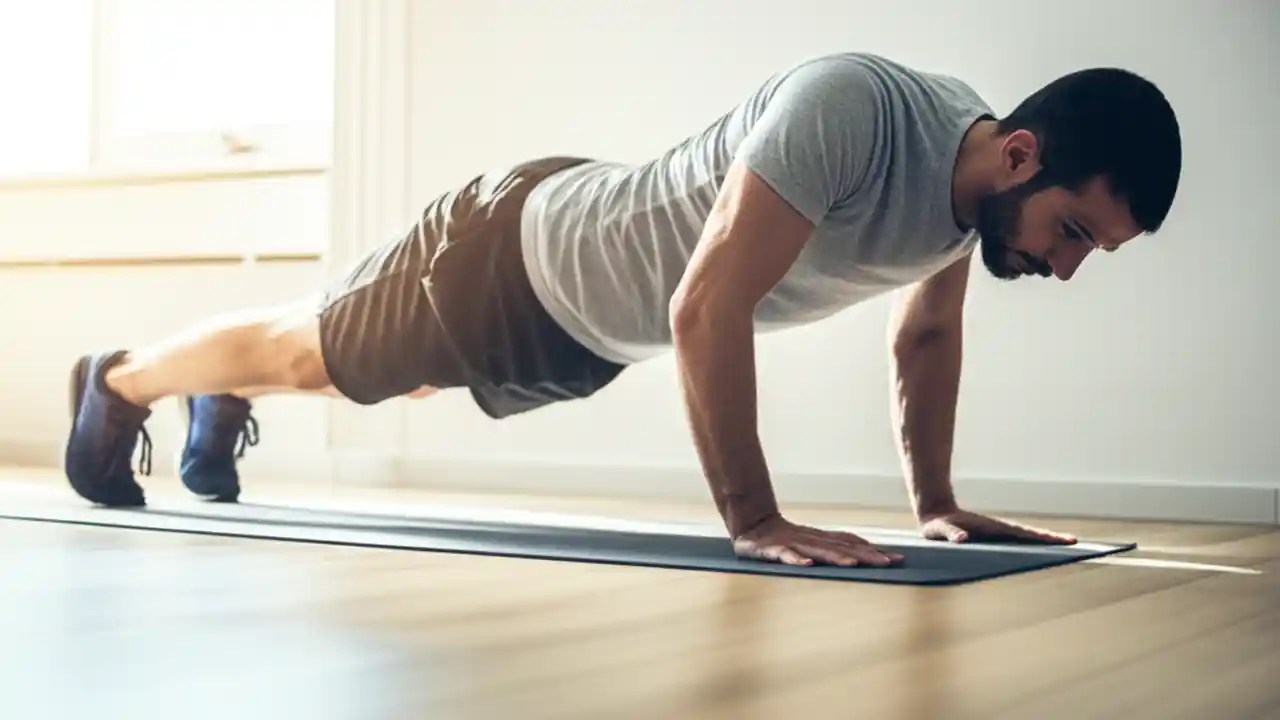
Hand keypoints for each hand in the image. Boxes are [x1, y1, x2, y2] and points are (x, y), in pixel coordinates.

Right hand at [733, 514, 904, 566]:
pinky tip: (807, 564)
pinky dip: (796, 559)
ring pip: (818, 551)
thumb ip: (833, 548)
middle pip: (842, 548)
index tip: (898, 559)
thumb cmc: (784, 538)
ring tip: (854, 565)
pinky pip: (786, 555)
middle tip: (888, 563)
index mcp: (822, 539)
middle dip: (866, 556)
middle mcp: (812, 539)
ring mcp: (793, 544)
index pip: (853, 543)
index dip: (874, 550)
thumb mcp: (811, 542)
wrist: (752, 525)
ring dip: (836, 557)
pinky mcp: (773, 550)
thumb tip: (861, 556)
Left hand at [919, 508, 1077, 544]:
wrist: (934, 512)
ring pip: (1025, 539)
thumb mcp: (939, 530)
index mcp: (992, 528)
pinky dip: (1030, 546)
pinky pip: (1014, 543)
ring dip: (1043, 543)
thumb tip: (962, 539)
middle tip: (1075, 543)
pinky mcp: (992, 538)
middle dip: (1051, 540)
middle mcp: (998, 530)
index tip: (1063, 540)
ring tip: (1064, 548)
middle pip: (1030, 536)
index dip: (1042, 538)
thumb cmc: (936, 524)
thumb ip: (950, 534)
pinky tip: (1039, 553)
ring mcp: (997, 534)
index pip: (1022, 534)